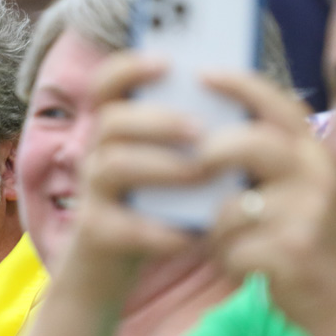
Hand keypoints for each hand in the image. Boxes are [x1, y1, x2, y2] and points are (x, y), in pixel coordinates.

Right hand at [52, 53, 200, 298]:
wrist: (108, 273)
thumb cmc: (151, 213)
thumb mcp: (166, 170)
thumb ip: (191, 139)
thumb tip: (243, 108)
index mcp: (113, 134)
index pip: (105, 85)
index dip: (130, 67)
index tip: (167, 62)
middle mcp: (94, 157)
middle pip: (111, 121)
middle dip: (158, 120)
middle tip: (200, 130)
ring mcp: (91, 195)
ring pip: (111, 165)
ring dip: (161, 166)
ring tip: (200, 175)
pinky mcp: (97, 234)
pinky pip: (123, 225)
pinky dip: (160, 230)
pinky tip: (191, 234)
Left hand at [195, 72, 335, 333]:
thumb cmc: (317, 242)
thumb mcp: (312, 189)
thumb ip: (278, 158)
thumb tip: (216, 127)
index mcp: (319, 155)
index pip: (277, 104)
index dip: (238, 84)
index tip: (202, 74)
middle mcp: (318, 179)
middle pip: (247, 144)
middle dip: (210, 153)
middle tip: (197, 166)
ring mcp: (305, 217)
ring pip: (228, 206)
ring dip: (216, 227)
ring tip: (232, 240)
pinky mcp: (287, 255)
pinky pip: (228, 247)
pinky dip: (224, 258)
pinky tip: (242, 264)